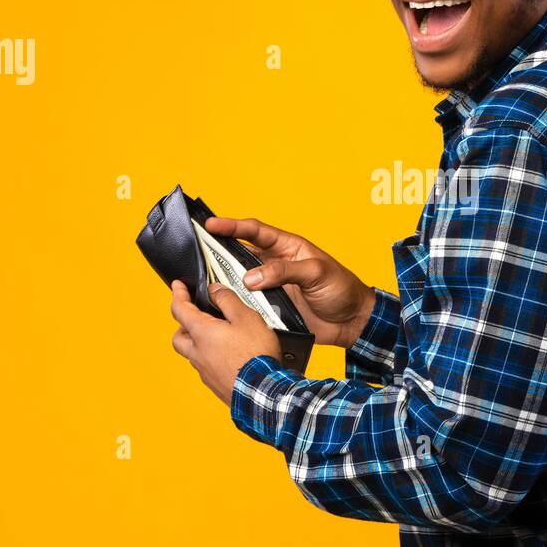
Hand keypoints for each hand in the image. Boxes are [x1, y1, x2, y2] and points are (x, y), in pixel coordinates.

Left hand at [170, 279, 281, 404]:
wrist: (262, 392)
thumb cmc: (255, 355)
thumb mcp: (246, 317)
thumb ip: (227, 300)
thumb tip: (214, 290)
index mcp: (202, 333)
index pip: (180, 309)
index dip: (178, 294)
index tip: (178, 286)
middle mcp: (197, 353)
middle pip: (179, 336)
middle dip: (183, 324)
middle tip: (195, 316)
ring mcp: (204, 371)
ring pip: (191, 353)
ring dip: (197, 342)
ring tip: (217, 336)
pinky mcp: (214, 384)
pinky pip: (205, 366)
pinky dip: (210, 357)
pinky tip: (227, 355)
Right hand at [201, 214, 377, 348]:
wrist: (351, 322)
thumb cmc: (341, 289)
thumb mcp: (317, 273)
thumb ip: (285, 272)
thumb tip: (251, 278)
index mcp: (287, 248)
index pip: (256, 232)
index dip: (233, 226)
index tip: (212, 224)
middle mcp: (274, 265)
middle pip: (240, 255)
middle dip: (218, 251)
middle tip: (195, 250)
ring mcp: (270, 288)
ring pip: (239, 281)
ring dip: (223, 281)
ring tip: (201, 281)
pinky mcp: (270, 309)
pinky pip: (247, 305)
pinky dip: (234, 305)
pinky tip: (219, 306)